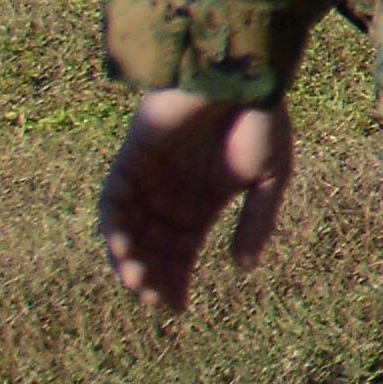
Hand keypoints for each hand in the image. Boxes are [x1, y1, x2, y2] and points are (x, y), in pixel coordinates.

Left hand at [99, 90, 293, 316]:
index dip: (177, 281)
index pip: (182, 251)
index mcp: (203, 203)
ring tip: (138, 282)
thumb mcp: (270, 179)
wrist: (241, 74)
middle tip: (154, 301)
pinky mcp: (131, 159)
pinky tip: (124, 250)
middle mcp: (170, 195)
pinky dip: (114, 228)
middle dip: (151, 276)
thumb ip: (257, 221)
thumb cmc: (263, 120)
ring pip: (127, 231)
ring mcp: (148, 178)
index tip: (178, 309)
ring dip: (128, 259)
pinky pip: (112, 202)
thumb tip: (244, 268)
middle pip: (152, 247)